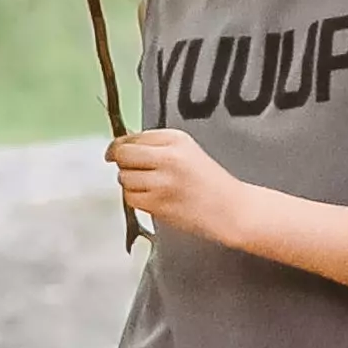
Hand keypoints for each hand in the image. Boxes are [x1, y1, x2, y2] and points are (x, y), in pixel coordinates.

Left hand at [108, 128, 255, 247]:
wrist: (232, 209)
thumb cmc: (211, 182)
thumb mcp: (187, 150)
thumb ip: (156, 146)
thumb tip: (121, 148)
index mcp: (175, 139)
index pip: (131, 137)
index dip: (119, 147)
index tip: (115, 152)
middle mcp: (167, 157)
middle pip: (122, 155)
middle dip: (121, 163)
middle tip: (131, 170)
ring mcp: (162, 181)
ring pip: (124, 178)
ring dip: (130, 184)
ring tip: (151, 187)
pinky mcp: (158, 204)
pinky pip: (131, 199)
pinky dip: (137, 200)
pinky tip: (154, 199)